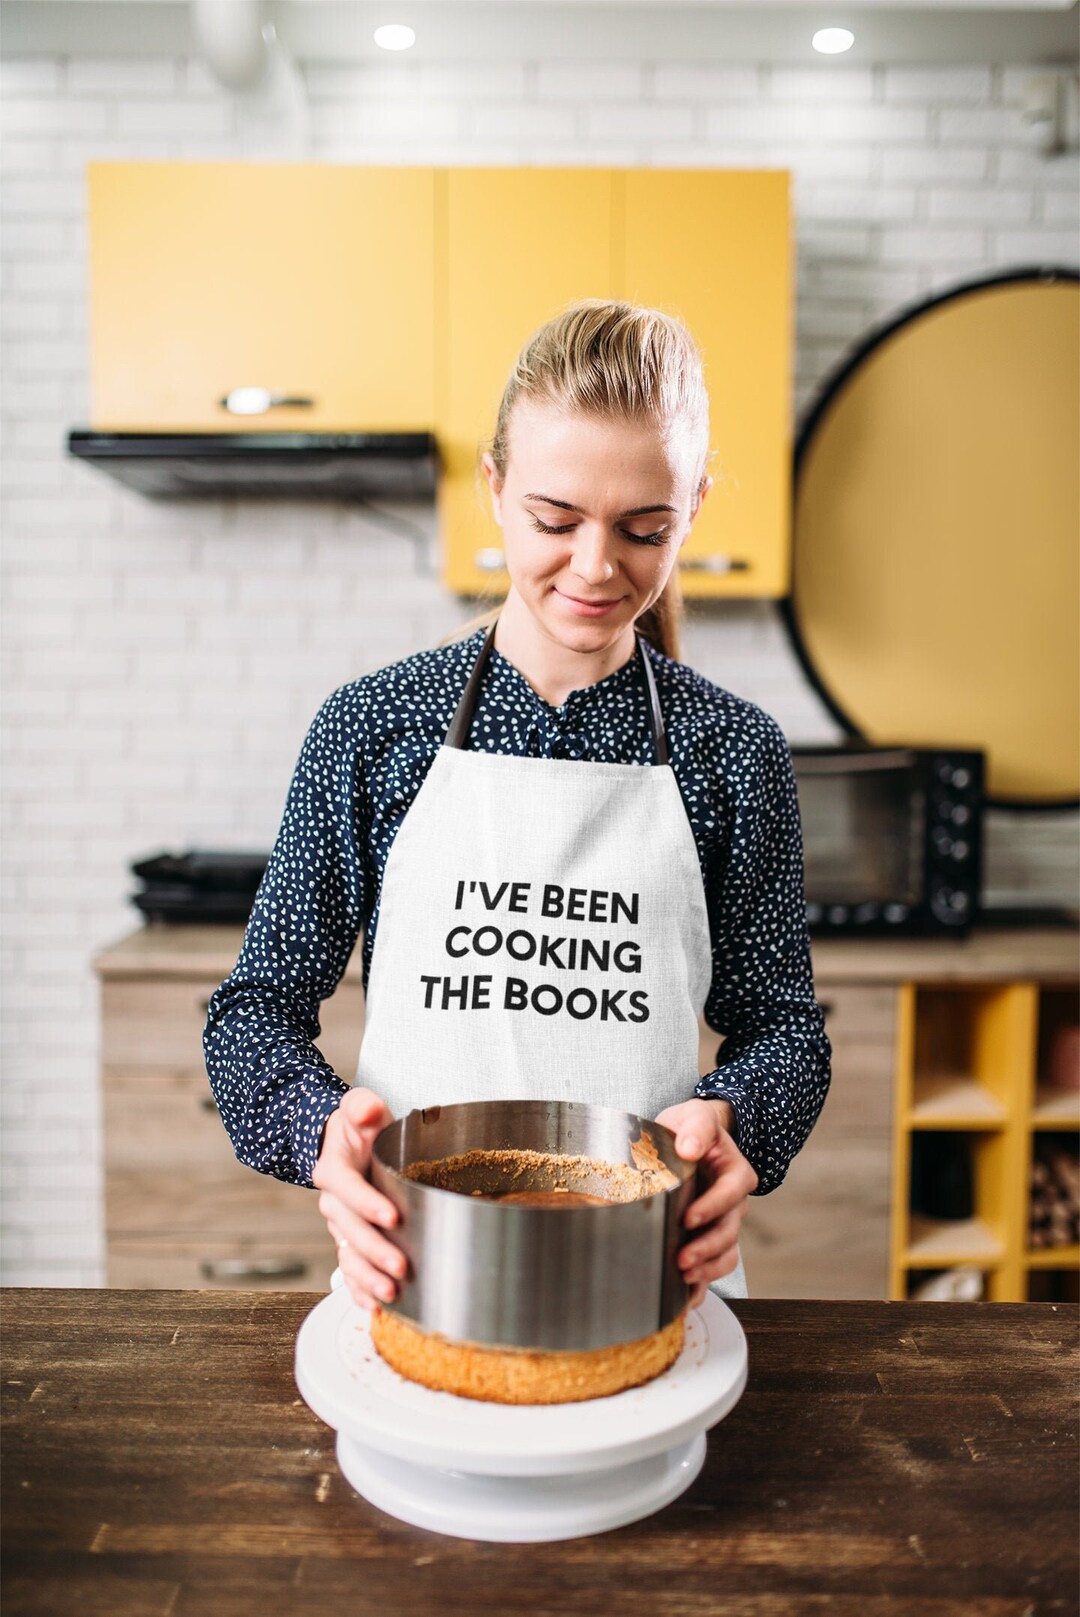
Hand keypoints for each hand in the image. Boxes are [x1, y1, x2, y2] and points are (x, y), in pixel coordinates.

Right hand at [312, 1087, 405, 1312]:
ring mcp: (340, 1227)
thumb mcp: (358, 1109)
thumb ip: (361, 1106)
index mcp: (333, 1170)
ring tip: (392, 1294)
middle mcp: (333, 1203)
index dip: (367, 1203)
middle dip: (374, 1251)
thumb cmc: (359, 1130)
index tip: (393, 1216)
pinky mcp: (348, 1243)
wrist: (344, 1146)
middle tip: (401, 1267)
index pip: (347, 1188)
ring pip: (347, 1257)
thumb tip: (367, 1110)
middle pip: (349, 1231)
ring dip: (368, 1278)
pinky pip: (348, 1272)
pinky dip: (359, 1291)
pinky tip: (375, 1307)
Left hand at [654, 1097, 757, 1309]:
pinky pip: (714, 1265)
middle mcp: (734, 1202)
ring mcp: (723, 1222)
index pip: (731, 1192)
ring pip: (726, 1253)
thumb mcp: (695, 1116)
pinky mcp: (709, 1238)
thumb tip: (691, 1148)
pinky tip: (686, 1297)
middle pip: (729, 1230)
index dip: (713, 1207)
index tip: (688, 1218)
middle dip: (707, 1248)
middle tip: (681, 1260)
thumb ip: (696, 1127)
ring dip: (708, 1269)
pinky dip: (703, 1283)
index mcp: (735, 1172)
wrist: (688, 1140)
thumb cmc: (691, 1128)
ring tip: (684, 1279)